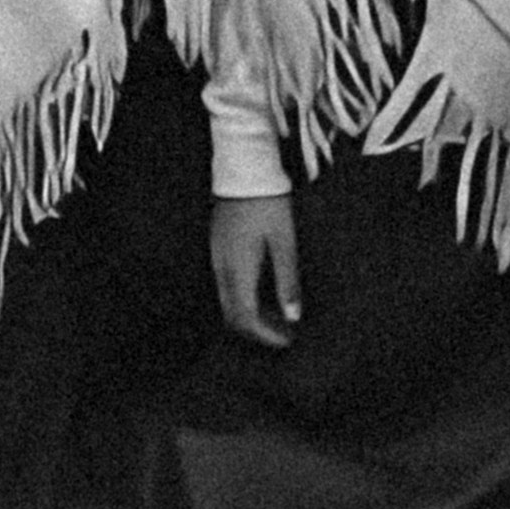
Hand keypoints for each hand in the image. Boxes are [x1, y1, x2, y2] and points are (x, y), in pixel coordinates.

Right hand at [209, 193, 302, 347]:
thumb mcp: (285, 241)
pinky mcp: (217, 248)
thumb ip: (288, 280)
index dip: (266, 336)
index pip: (246, 318)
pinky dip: (243, 299)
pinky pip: (225, 286)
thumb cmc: (269, 203)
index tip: (288, 340)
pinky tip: (264, 292)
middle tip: (285, 334)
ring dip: (250, 316)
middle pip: (232, 316)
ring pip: (227, 303)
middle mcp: (222, 268)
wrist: (243, 168)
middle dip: (257, 331)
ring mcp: (216, 258)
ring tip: (278, 316)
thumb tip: (293, 317)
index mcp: (239, 269)